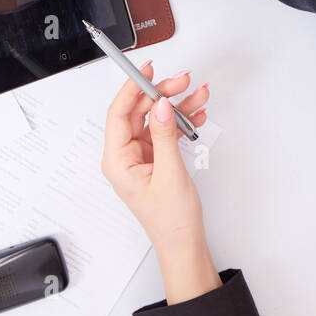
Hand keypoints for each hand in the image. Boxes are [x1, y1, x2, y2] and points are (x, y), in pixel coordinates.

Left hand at [101, 65, 219, 302]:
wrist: (184, 245)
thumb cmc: (171, 221)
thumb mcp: (170, 173)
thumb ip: (166, 135)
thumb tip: (162, 106)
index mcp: (117, 161)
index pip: (119, 113)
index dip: (132, 88)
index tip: (147, 70)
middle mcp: (125, 156)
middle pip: (140, 112)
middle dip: (162, 94)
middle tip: (183, 82)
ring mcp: (141, 157)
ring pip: (157, 119)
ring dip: (178, 106)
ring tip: (198, 95)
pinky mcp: (156, 160)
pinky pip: (166, 132)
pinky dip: (182, 122)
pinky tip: (198, 114)